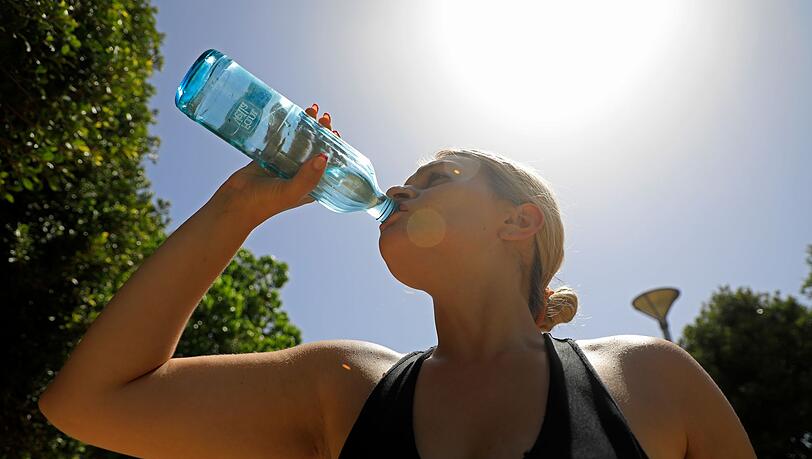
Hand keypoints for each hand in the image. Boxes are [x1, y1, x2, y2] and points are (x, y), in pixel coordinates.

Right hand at [214, 103, 340, 227]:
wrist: (234, 203)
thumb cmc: (263, 204)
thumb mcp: (291, 192)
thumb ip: (308, 177)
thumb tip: (324, 157)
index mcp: (310, 185)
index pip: (327, 164)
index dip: (333, 148)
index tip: (335, 132)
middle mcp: (299, 174)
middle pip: (314, 149)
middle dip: (320, 133)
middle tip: (323, 118)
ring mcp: (284, 165)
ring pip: (298, 142)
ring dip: (305, 127)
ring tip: (310, 111)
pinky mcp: (269, 158)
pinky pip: (279, 139)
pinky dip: (284, 128)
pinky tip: (288, 115)